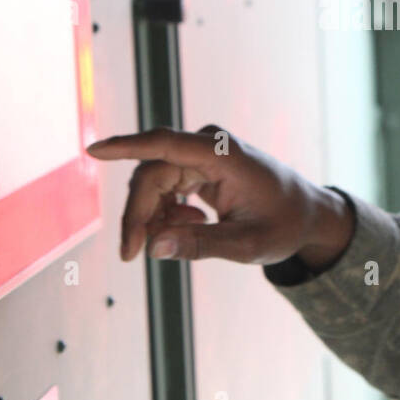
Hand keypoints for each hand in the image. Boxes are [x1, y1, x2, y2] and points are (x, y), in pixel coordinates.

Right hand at [86, 125, 353, 267]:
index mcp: (223, 154)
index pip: (164, 144)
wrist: (307, 215)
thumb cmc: (283, 226)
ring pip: (154, 181)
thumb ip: (200, 245)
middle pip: (152, 174)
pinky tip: (191, 225)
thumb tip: (153, 248)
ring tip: (176, 241)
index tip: (92, 151)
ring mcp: (203, 152)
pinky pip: (165, 184)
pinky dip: (167, 211)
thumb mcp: (247, 245)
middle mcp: (209, 145)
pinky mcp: (199, 163)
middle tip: (132, 255)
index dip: (125, 146)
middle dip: (138, 214)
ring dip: (153, 215)